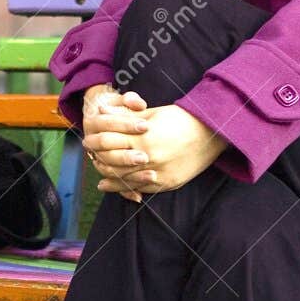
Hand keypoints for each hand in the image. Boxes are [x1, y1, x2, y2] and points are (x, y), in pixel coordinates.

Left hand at [83, 86, 226, 201]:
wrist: (211, 133)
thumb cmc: (181, 118)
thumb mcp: (151, 113)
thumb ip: (124, 116)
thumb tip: (100, 111)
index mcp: (143, 138)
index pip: (109, 143)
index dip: (96, 141)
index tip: (89, 140)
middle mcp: (149, 158)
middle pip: (112, 162)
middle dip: (98, 158)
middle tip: (90, 155)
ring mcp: (159, 173)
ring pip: (124, 179)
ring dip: (109, 175)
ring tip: (99, 171)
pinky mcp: (167, 183)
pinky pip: (140, 189)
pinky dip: (125, 188)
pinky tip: (114, 186)